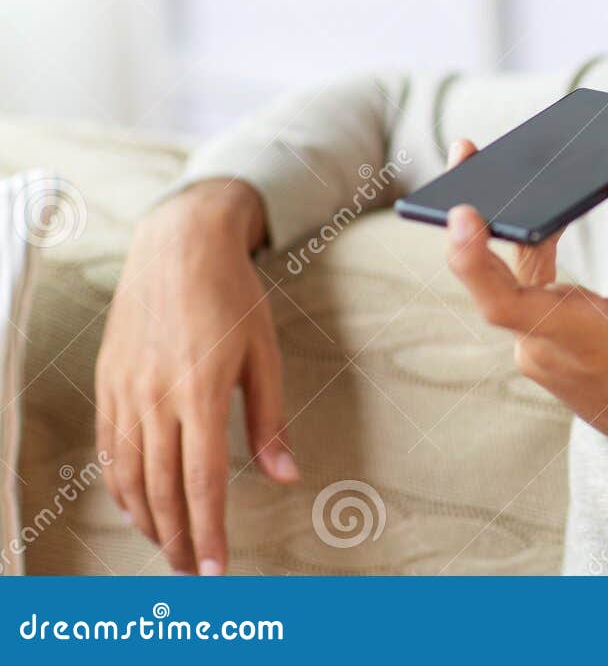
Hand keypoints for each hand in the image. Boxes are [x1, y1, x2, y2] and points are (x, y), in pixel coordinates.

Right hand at [95, 180, 298, 574]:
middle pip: (162, 489)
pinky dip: (121, 487)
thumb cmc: (234, 297)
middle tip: (194, 572)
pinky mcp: (108, 383)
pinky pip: (109, 450)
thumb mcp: (266, 355)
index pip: (203, 481)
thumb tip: (287, 476)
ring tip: (170, 547)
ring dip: (148, 520)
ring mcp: (125, 391)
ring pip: (129, 476)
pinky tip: (137, 506)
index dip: (209, 530)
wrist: (178, 247)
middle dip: (179, 538)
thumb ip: (272, 420)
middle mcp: (156, 397)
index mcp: (201, 391)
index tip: (217, 568)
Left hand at [443, 139, 607, 470]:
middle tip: (470, 148)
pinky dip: (537, 254)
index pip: (501, 298)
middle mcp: (541, 346)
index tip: (459, 209)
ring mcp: (539, 352)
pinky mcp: (547, 351)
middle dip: (484, 211)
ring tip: (509, 165)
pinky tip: (549, 214)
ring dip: (517, 229)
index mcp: (571, 334)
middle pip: (497, 274)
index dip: (472, 256)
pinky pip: (530, 294)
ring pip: (514, 281)